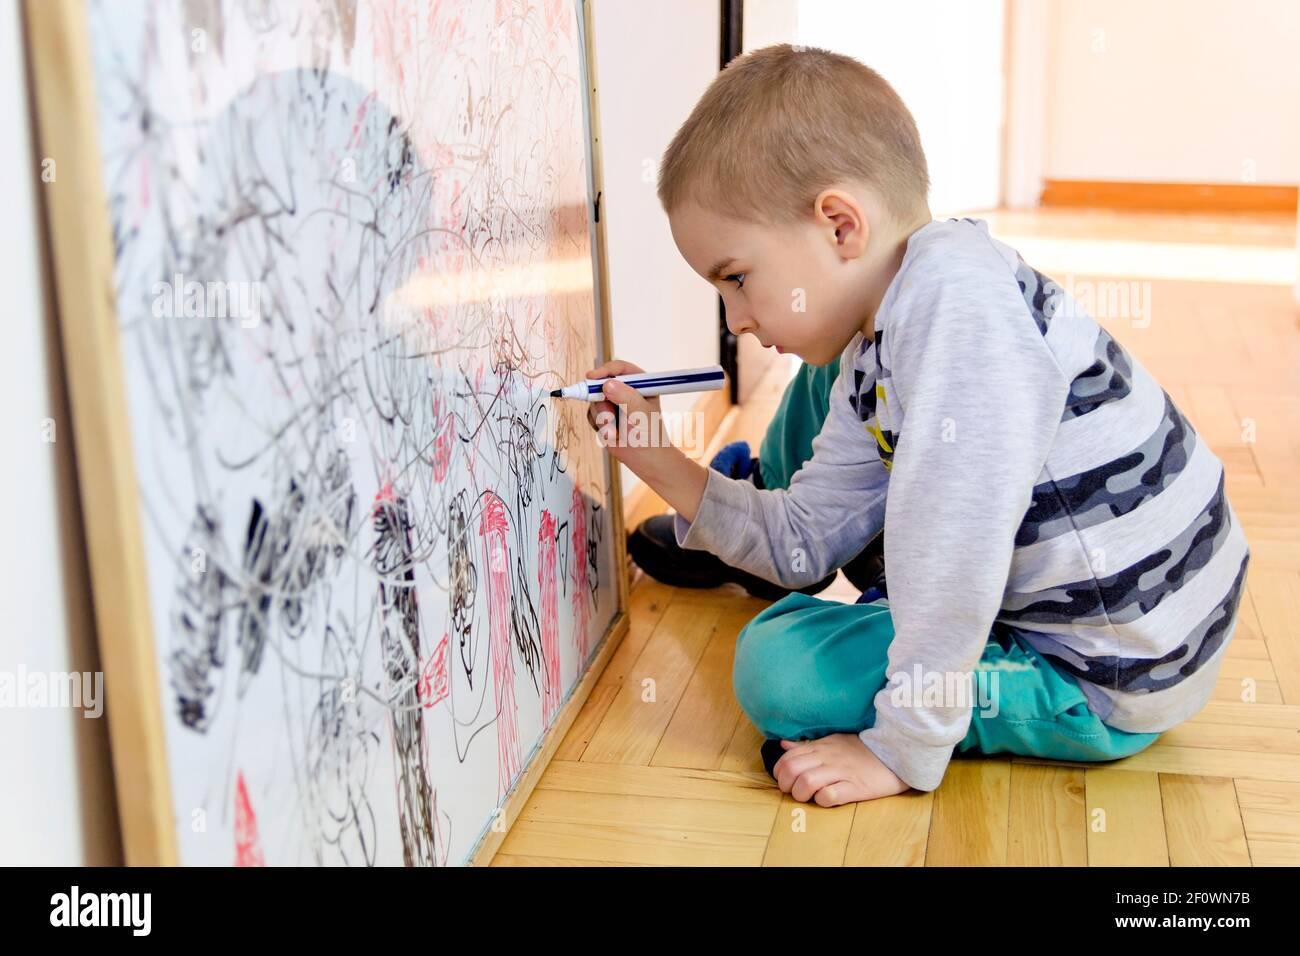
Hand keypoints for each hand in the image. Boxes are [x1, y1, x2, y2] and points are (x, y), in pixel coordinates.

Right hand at [583, 360, 667, 465]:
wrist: (645, 459)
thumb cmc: (649, 435)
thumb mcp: (639, 412)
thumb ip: (625, 396)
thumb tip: (607, 385)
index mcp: (640, 384)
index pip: (620, 369)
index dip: (605, 370)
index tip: (592, 377)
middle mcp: (625, 391)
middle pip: (601, 384)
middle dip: (601, 400)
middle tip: (605, 412)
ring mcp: (613, 403)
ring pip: (594, 401)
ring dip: (602, 417)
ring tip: (615, 430)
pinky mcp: (604, 416)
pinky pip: (591, 415)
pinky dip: (599, 425)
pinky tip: (612, 434)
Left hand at [771, 733, 910, 805]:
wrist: (895, 754)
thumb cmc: (862, 750)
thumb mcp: (833, 741)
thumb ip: (807, 745)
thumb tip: (783, 744)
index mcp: (822, 746)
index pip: (788, 757)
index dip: (779, 771)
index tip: (784, 780)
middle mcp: (828, 757)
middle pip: (792, 769)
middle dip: (785, 784)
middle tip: (793, 791)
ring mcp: (842, 772)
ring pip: (807, 782)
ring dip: (801, 793)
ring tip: (807, 797)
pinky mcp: (856, 787)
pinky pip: (830, 795)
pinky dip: (822, 800)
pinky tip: (826, 799)